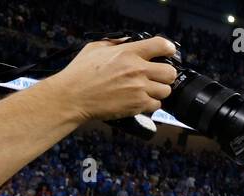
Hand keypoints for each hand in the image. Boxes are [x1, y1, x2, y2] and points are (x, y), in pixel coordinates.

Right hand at [42, 36, 178, 124]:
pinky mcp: (137, 105)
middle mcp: (137, 70)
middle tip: (157, 76)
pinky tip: (141, 100)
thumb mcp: (96, 48)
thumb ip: (115, 43)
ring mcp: (139, 89)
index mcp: (128, 52)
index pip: (161, 45)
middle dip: (166, 74)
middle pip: (170, 72)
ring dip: (159, 91)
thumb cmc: (80, 73)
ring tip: (147, 90)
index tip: (168, 52)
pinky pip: (156, 105)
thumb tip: (127, 42)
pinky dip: (151, 104)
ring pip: (166, 91)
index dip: (168, 48)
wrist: (73, 97)